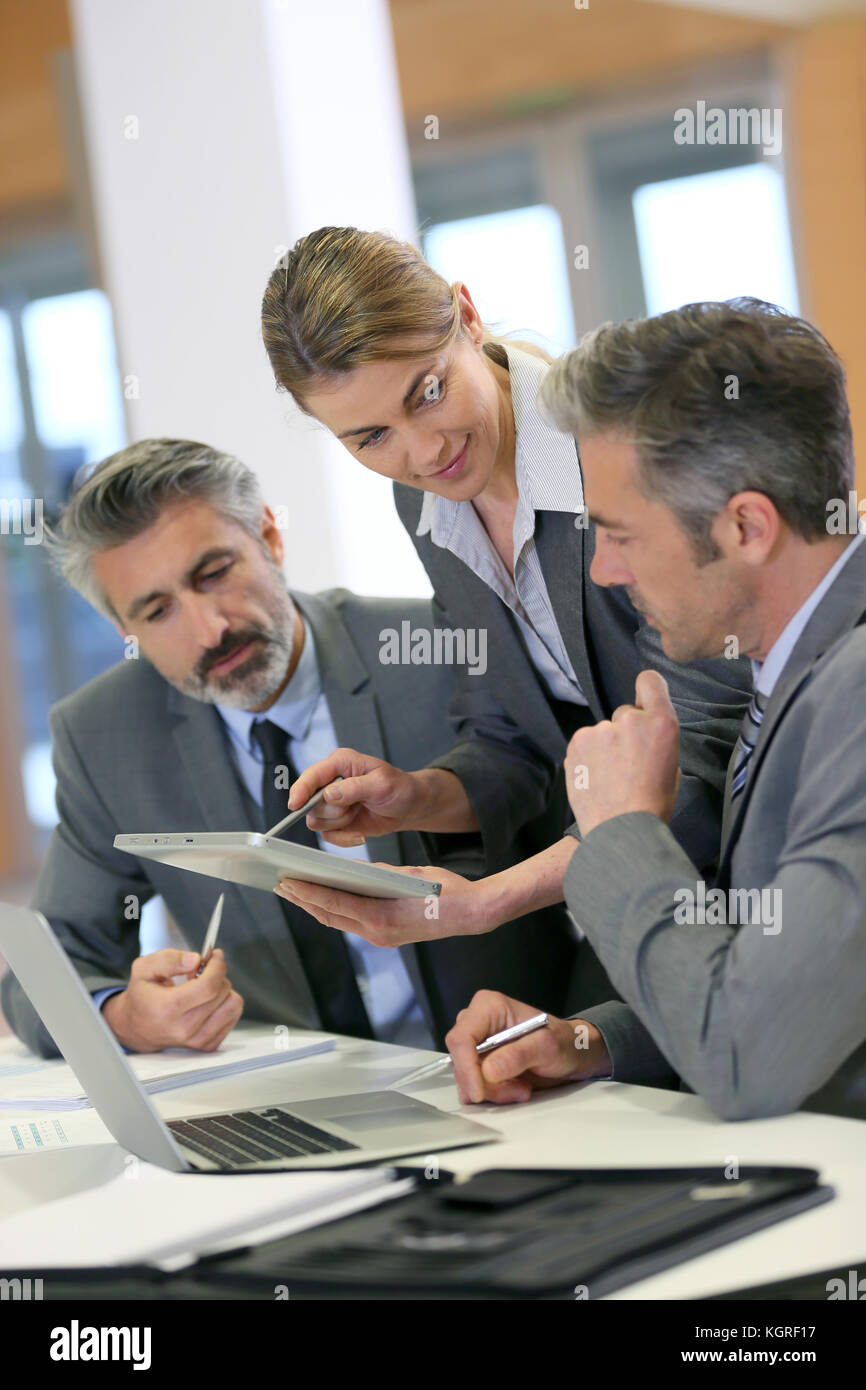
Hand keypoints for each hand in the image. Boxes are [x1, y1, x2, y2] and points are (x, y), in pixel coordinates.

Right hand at [101, 948, 243, 1051]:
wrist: (137, 1027)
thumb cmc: (142, 996)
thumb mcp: (144, 969)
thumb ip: (169, 960)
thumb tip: (195, 960)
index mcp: (169, 1008)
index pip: (209, 986)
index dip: (217, 966)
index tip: (215, 955)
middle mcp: (185, 1028)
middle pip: (222, 992)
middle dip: (217, 974)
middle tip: (201, 972)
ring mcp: (197, 1039)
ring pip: (233, 1005)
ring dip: (223, 990)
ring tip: (204, 988)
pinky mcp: (207, 1045)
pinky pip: (232, 1017)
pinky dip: (224, 1004)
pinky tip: (207, 1001)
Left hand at [275, 864, 494, 946]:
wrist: (472, 913)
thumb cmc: (446, 891)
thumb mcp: (409, 875)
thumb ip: (379, 874)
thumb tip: (352, 871)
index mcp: (382, 917)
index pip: (334, 902)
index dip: (307, 892)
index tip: (287, 881)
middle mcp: (378, 932)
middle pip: (331, 915)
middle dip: (303, 900)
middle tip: (281, 885)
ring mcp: (382, 938)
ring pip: (339, 922)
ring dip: (315, 908)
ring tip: (295, 892)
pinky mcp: (387, 937)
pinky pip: (353, 924)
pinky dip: (335, 912)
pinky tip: (324, 901)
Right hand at [285, 748, 430, 845]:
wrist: (408, 806)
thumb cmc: (399, 788)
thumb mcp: (382, 785)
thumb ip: (355, 788)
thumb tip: (329, 794)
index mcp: (340, 763)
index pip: (312, 775)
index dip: (301, 789)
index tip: (296, 805)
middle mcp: (330, 781)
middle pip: (311, 803)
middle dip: (335, 812)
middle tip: (356, 807)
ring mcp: (331, 802)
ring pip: (317, 821)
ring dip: (341, 824)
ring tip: (359, 813)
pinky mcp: (335, 820)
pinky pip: (327, 835)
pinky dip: (344, 838)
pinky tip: (360, 832)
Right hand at [446, 991, 611, 1103]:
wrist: (572, 1054)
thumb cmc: (563, 1042)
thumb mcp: (548, 1045)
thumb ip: (519, 1055)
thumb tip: (488, 1070)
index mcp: (488, 1007)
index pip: (461, 1038)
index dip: (466, 1067)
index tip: (479, 1092)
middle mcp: (477, 1024)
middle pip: (462, 1062)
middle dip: (488, 1084)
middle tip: (520, 1089)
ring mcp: (477, 1046)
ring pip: (466, 1079)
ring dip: (494, 1092)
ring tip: (523, 1088)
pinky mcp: (481, 1065)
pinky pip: (475, 1087)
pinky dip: (495, 1095)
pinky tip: (517, 1088)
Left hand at [565, 669, 681, 837]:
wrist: (621, 831)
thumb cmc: (652, 805)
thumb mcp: (672, 766)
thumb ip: (657, 739)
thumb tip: (643, 734)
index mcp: (661, 723)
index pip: (650, 681)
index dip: (646, 690)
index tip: (643, 701)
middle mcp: (629, 719)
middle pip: (625, 713)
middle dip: (626, 732)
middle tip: (628, 763)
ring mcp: (599, 730)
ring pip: (603, 731)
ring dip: (605, 746)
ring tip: (610, 778)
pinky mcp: (576, 743)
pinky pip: (585, 743)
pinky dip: (588, 757)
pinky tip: (596, 779)